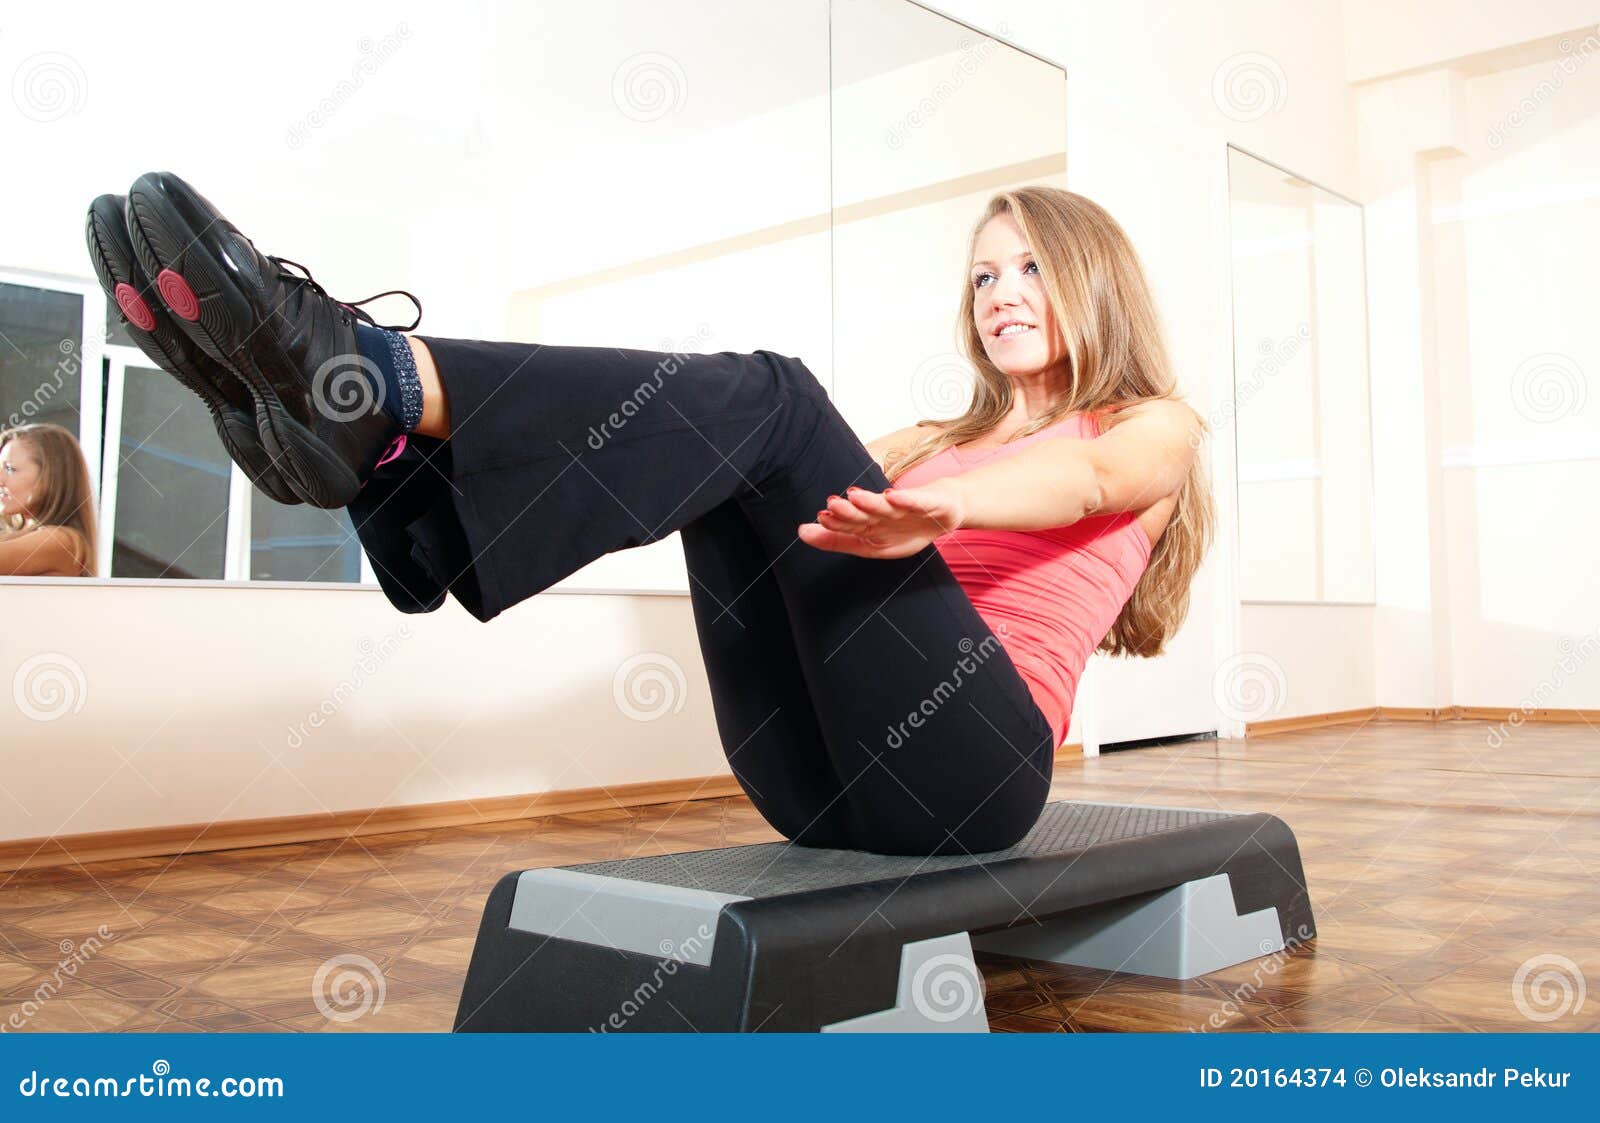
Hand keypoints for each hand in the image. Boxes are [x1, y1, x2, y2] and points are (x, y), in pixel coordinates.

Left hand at [797, 480, 965, 558]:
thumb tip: (800, 531)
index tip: (819, 517)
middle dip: (849, 511)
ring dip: (871, 501)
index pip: (850, 524)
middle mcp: (886, 513)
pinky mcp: (929, 503)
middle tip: (832, 504)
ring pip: (887, 506)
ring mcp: (907, 507)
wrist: (947, 511)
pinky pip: (917, 502)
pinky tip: (894, 496)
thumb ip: (837, 540)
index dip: (836, 523)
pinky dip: (906, 499)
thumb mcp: (872, 544)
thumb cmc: (906, 528)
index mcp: (871, 524)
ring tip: (855, 496)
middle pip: (865, 513)